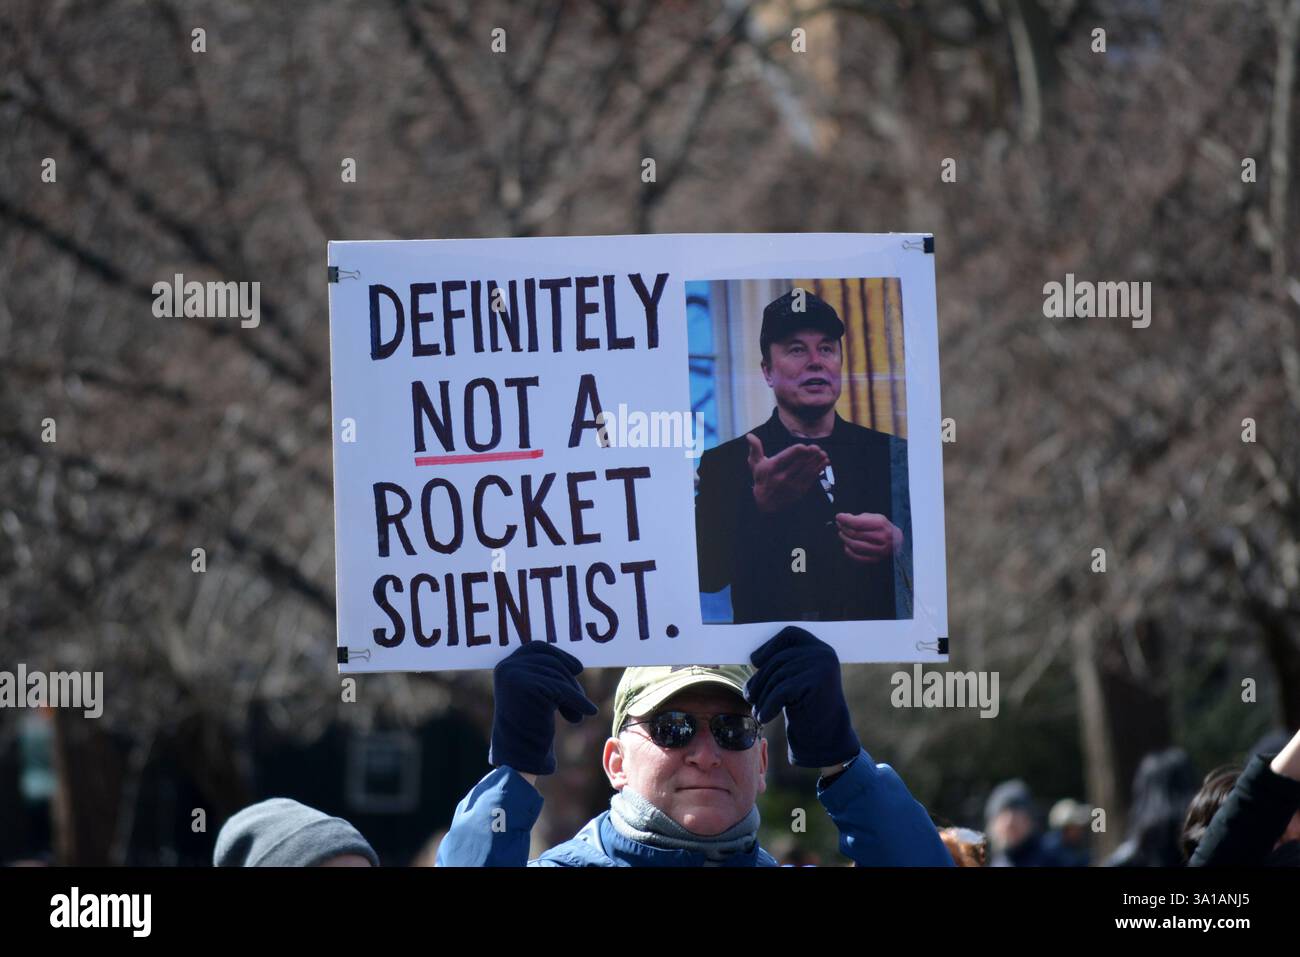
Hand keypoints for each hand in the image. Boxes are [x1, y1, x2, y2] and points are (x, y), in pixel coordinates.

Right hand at [489, 643, 597, 775]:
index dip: (559, 655)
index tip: (578, 667)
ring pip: (560, 675)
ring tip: (575, 714)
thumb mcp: (535, 694)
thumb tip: (576, 663)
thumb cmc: (530, 727)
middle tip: (579, 698)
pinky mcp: (530, 687)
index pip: (536, 647)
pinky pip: (563, 689)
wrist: (520, 755)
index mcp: (505, 666)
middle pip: (552, 662)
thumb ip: (545, 675)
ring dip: (573, 694)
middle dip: (570, 680)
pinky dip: (579, 701)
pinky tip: (588, 712)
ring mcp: (516, 676)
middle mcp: (507, 668)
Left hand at [744, 626, 859, 767]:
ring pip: (777, 676)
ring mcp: (822, 666)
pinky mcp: (816, 682)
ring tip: (757, 712)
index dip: (770, 645)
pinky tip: (763, 718)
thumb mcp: (794, 680)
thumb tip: (753, 657)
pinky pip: (781, 691)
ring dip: (762, 696)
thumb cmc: (806, 706)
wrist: (826, 736)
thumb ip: (781, 664)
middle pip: (778, 659)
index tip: (755, 661)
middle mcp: (823, 653)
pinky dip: (768, 706)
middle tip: (749, 697)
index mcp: (819, 648)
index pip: (790, 634)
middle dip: (760, 679)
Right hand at [746, 433, 828, 512]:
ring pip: (806, 471)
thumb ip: (755, 449)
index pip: (785, 458)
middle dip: (809, 455)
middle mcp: (781, 477)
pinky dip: (819, 470)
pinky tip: (824, 463)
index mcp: (772, 468)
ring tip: (823, 453)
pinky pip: (811, 479)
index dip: (795, 452)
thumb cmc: (762, 479)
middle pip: (798, 464)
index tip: (804, 446)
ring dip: (816, 462)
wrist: (765, 503)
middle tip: (817, 447)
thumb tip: (750, 436)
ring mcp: (792, 485)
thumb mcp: (755, 464)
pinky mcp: (800, 491)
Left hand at [835, 511, 902, 563]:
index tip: (839, 516)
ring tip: (842, 533)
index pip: (858, 523)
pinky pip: (858, 557)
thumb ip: (859, 518)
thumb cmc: (883, 527)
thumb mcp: (874, 517)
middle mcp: (881, 538)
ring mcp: (879, 550)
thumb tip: (843, 519)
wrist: (896, 540)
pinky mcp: (875, 559)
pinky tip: (847, 546)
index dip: (845, 520)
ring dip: (845, 539)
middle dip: (844, 528)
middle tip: (840, 524)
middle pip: (855, 534)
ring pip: (855, 546)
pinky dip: (849, 551)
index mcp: (880, 525)